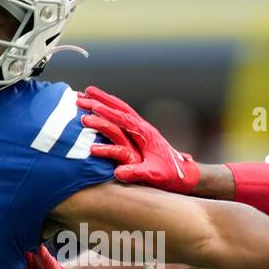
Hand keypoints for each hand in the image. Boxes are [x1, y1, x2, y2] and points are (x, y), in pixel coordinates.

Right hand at [78, 85, 199, 192]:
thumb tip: (118, 173)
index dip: (108, 114)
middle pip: (121, 108)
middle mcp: (143, 127)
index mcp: (145, 135)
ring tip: (88, 92)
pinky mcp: (141, 131)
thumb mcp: (153, 175)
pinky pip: (123, 114)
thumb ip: (136, 173)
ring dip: (105, 99)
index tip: (93, 107)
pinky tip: (101, 106)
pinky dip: (111, 107)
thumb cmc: (169, 175)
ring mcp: (143, 127)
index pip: (124, 120)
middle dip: (102, 99)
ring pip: (122, 108)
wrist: (184, 173)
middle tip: (83, 92)